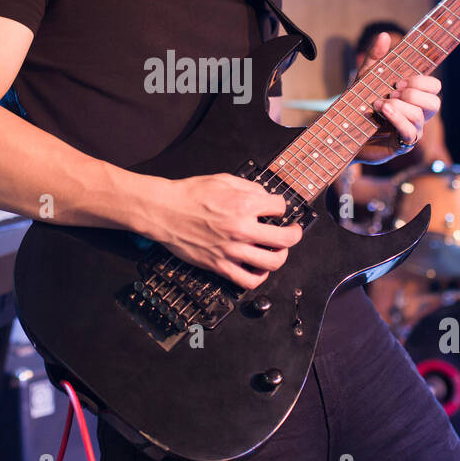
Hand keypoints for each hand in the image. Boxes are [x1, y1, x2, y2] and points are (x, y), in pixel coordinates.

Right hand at [150, 174, 304, 290]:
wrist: (165, 211)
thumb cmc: (190, 194)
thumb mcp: (223, 180)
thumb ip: (249, 188)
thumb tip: (265, 197)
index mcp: (244, 205)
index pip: (280, 208)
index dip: (281, 207)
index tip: (276, 209)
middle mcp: (242, 229)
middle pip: (286, 238)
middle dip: (294, 233)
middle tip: (293, 232)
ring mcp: (232, 250)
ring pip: (273, 262)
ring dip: (281, 256)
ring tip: (278, 251)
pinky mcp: (220, 266)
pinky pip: (248, 280)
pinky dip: (259, 277)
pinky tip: (259, 268)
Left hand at [353, 32, 440, 163]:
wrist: (342, 130)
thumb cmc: (358, 104)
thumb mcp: (365, 78)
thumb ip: (375, 58)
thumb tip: (384, 35)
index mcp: (413, 96)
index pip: (434, 86)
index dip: (421, 81)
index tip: (399, 80)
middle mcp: (417, 114)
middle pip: (434, 102)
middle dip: (413, 94)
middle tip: (391, 92)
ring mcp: (411, 130)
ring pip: (420, 116)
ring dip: (399, 106)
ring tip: (378, 103)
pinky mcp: (401, 145)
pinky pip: (410, 133)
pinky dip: (398, 119)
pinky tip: (383, 112)